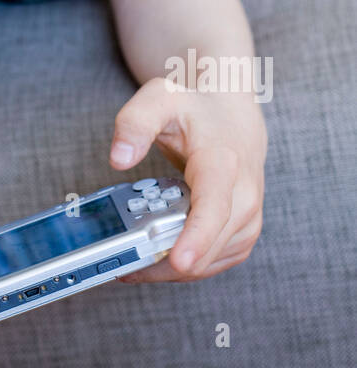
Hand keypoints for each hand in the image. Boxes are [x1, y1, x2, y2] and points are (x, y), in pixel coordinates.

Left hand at [108, 75, 267, 282]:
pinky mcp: (243, 234)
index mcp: (222, 162)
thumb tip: (118, 158)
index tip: (179, 260)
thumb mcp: (159, 99)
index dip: (198, 237)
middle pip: (206, 247)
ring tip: (129, 260)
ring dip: (168, 268)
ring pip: (207, 263)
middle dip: (163, 261)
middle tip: (119, 263)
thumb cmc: (195, 108)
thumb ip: (135, 123)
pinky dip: (182, 267)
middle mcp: (244, 196)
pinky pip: (211, 264)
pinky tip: (154, 257)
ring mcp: (248, 219)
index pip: (215, 206)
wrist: (232, 116)